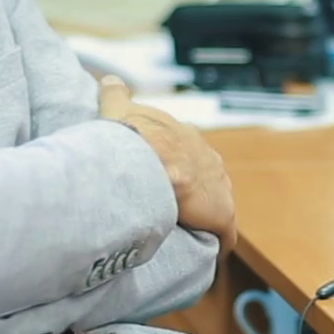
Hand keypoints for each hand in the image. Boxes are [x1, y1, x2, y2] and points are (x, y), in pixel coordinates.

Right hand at [99, 74, 237, 250]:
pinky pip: (225, 234)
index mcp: (189, 140)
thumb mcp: (121, 108)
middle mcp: (209, 161)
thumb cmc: (133, 134)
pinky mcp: (222, 214)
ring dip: (205, 221)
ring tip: (188, 236)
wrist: (150, 157)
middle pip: (207, 182)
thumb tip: (108, 79)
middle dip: (196, 197)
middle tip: (176, 214)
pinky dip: (217, 243)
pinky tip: (209, 254)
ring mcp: (219, 187)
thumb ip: (116, 94)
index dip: (180, 173)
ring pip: (216, 207)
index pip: (190, 157)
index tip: (169, 186)